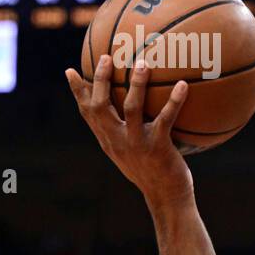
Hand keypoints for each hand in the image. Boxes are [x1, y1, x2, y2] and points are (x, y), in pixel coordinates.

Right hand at [66, 55, 192, 207]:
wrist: (166, 197)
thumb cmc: (153, 173)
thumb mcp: (131, 154)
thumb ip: (125, 133)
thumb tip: (131, 111)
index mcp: (108, 140)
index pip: (87, 113)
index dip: (78, 92)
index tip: (70, 70)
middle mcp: (117, 141)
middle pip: (101, 106)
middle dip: (102, 80)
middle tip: (107, 57)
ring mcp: (136, 143)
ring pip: (132, 108)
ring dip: (137, 84)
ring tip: (144, 64)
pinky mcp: (158, 147)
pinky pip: (165, 119)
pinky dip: (174, 100)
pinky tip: (183, 85)